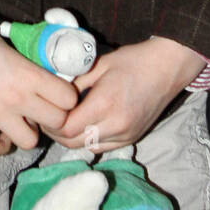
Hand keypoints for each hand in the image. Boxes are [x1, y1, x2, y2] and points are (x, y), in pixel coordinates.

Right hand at [0, 11, 77, 155]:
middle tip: (42, 108)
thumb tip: (48, 91)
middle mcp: (16, 97)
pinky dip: (0, 143)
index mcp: (28, 74)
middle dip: (53, 116)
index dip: (66, 97)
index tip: (58, 93)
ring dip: (27, 131)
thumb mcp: (15, 50)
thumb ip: (33, 71)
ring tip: (19, 119)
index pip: (68, 99)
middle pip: (56, 122)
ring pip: (30, 141)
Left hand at [45, 38, 206, 151]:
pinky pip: (103, 147)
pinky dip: (89, 140)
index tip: (43, 111)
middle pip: (74, 143)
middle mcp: (116, 125)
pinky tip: (83, 125)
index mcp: (105, 104)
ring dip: (72, 138)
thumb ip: (75, 82)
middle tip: (47, 118)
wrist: (166, 69)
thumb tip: (53, 94)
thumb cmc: (132, 62)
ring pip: (87, 147)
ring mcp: (126, 135)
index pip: (67, 128)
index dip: (51, 123)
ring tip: (63, 121)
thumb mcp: (98, 65)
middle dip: (56, 133)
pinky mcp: (132, 138)